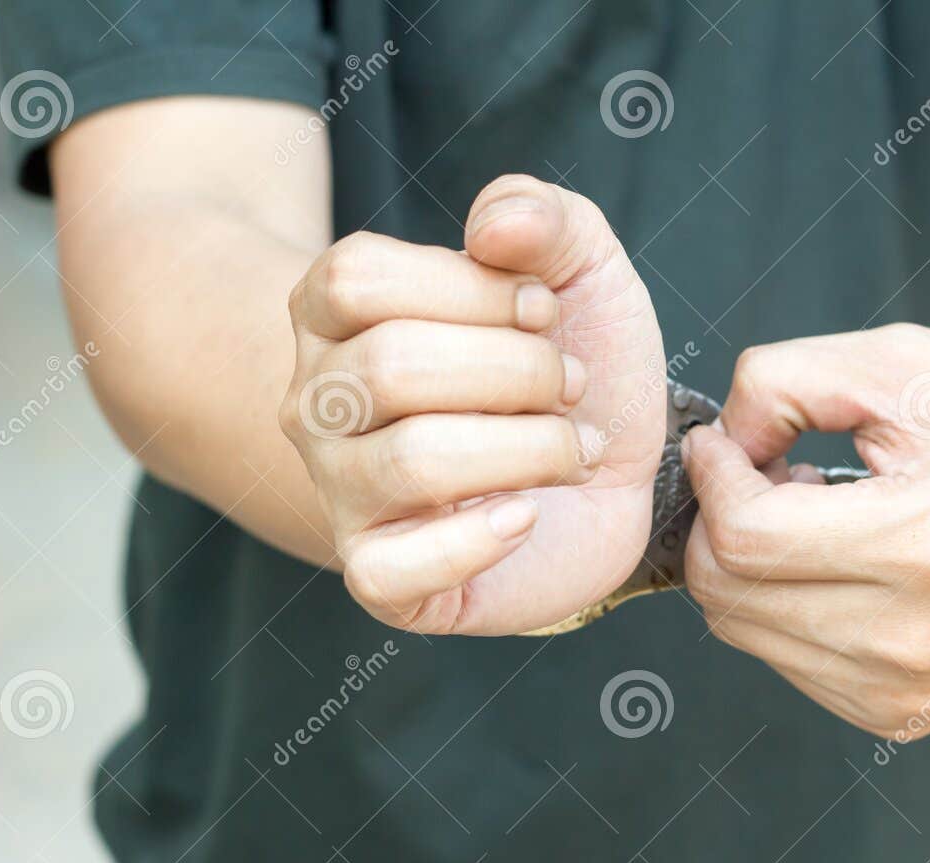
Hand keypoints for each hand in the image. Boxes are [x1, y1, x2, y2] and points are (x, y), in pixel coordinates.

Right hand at [280, 176, 664, 633]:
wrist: (608, 481)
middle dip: (517, 372)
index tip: (545, 310)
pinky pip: (392, 572)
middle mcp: (320, 404)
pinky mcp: (382, 577)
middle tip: (573, 386)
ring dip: (529, 448)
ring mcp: (342, 493)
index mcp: (337, 315)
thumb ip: (542, 217)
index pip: (358, 280)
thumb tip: (492, 228)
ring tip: (576, 448)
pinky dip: (477, 541)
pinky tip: (527, 516)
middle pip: (389, 367)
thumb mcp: (580, 270)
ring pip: (412, 462)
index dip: (470, 289)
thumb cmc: (572, 370)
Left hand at [681, 324, 929, 738]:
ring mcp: (906, 689)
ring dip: (750, 565)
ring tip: (814, 514)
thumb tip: (722, 444)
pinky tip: (837, 562)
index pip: (747, 537)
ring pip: (743, 631)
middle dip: (720, 520)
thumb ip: (785, 382)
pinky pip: (784, 660)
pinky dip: (784, 606)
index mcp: (927, 545)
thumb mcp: (905, 363)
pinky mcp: (901, 714)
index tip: (726, 441)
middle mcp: (915, 638)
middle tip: (769, 471)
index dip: (713, 477)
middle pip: (728, 594)